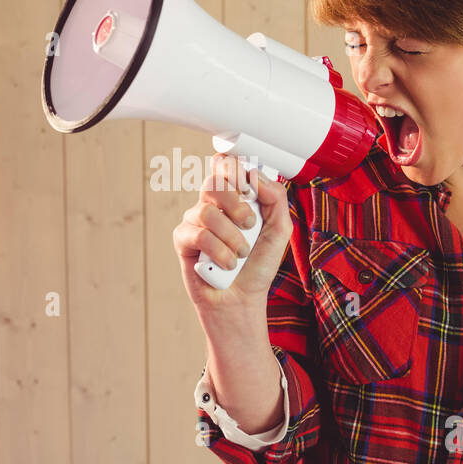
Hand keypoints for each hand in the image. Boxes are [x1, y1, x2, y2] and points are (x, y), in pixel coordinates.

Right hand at [172, 153, 293, 313]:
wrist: (242, 299)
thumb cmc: (258, 265)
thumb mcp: (279, 229)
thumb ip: (275, 197)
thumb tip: (255, 174)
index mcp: (234, 197)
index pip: (225, 165)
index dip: (234, 169)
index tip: (248, 188)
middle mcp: (212, 205)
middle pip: (213, 182)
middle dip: (236, 204)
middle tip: (250, 224)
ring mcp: (195, 221)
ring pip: (207, 211)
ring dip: (231, 236)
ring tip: (241, 253)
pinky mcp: (183, 240)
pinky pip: (198, 234)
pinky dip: (218, 251)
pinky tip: (227, 263)